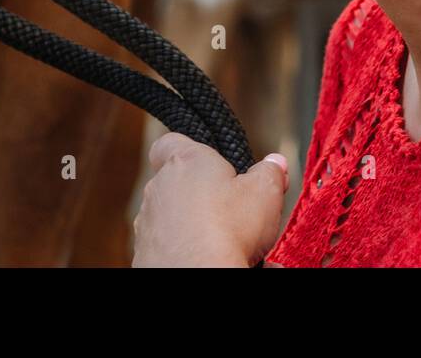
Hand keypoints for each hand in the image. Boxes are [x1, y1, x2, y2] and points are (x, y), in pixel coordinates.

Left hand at [132, 132, 288, 267]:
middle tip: (233, 212)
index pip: (169, 143)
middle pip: (178, 184)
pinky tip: (213, 262)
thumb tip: (275, 163)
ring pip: (174, 219)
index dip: (188, 150)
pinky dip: (188, 252)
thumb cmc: (228, 231)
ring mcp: (147, 224)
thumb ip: (270, 172)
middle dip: (203, 196)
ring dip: (195, 227)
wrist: (196, 278)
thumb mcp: (264, 194)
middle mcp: (159, 189)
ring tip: (229, 246)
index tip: (210, 164)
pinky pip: (170, 247)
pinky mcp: (145, 255)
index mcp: (185, 162)